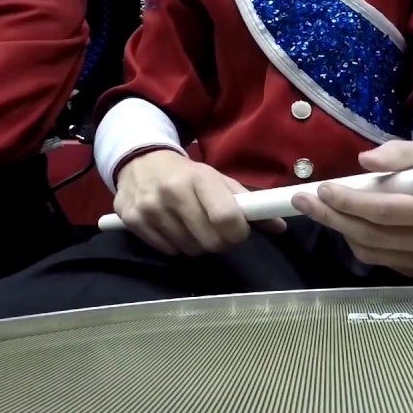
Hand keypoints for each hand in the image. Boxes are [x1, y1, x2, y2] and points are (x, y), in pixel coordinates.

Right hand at [113, 149, 285, 255]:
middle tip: (217, 231)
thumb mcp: (218, 179)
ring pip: (189, 250)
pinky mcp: (132, 221)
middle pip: (210, 241)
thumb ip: (248, 203)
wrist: (140, 161)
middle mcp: (173, 193)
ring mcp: (150, 208)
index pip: (227, 218)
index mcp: (200, 178)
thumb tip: (280, 227)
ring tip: (193, 227)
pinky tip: (175, 229)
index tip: (239, 231)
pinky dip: (176, 246)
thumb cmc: (187, 173)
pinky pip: (168, 251)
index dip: (238, 232)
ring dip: (198, 244)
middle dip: (220, 242)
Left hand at [291, 140, 412, 278]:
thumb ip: (398, 153)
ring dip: (340, 228)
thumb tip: (366, 161)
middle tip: (305, 200)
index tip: (324, 188)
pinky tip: (346, 222)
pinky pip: (374, 259)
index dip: (354, 201)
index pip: (391, 209)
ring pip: (371, 249)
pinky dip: (353, 240)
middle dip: (336, 215)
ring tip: (321, 208)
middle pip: (376, 233)